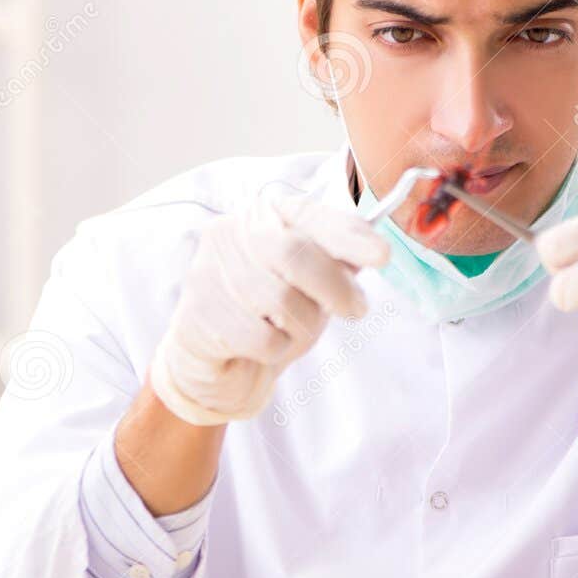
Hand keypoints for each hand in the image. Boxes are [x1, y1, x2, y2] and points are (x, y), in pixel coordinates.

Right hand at [149, 187, 389, 425]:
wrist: (218, 363)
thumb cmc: (270, 315)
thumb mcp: (310, 284)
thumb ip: (336, 264)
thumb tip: (372, 253)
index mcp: (262, 215)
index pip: (309, 216)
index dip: (347, 235)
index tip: (381, 255)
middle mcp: (230, 233)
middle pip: (295, 254)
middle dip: (335, 287)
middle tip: (356, 309)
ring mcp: (208, 271)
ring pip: (281, 301)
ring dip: (303, 327)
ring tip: (293, 332)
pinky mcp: (197, 313)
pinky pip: (261, 337)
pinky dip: (276, 350)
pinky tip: (263, 347)